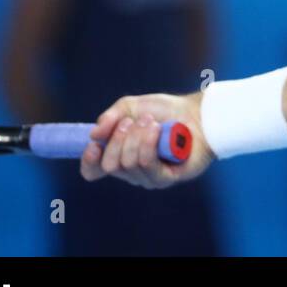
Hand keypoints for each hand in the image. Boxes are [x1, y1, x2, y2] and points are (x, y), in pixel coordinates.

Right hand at [79, 91, 213, 187]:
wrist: (196, 112)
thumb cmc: (165, 111)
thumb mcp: (131, 107)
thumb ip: (110, 118)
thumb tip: (93, 135)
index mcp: (119, 156)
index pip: (93, 171)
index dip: (89, 161)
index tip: (94, 144)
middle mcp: (132, 171)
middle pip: (110, 165)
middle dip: (120, 138)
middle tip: (135, 121)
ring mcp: (149, 177)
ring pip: (129, 163)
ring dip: (138, 137)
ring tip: (152, 123)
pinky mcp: (166, 178)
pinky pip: (148, 165)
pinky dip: (149, 144)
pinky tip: (157, 130)